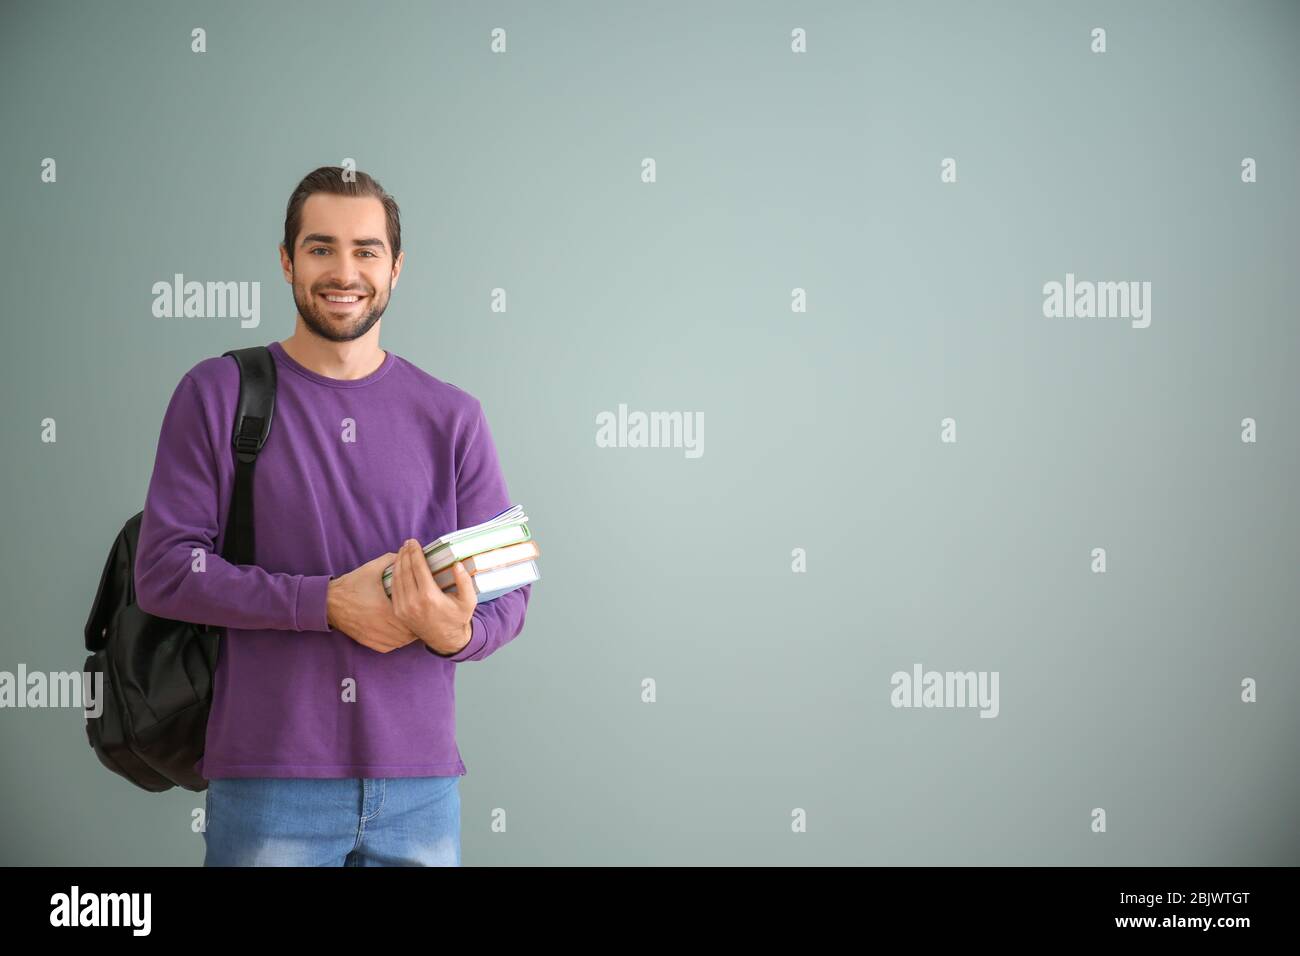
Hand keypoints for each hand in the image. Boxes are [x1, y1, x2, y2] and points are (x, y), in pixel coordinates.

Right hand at [326, 552, 421, 652]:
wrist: (329, 602)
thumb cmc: (352, 584)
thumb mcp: (372, 568)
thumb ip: (391, 560)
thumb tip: (408, 554)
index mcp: (385, 608)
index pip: (412, 615)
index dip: (420, 611)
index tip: (424, 605)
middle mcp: (381, 626)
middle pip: (409, 631)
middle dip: (417, 623)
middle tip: (422, 615)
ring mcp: (374, 636)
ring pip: (401, 642)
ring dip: (408, 634)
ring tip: (413, 623)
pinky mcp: (368, 642)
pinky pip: (390, 647)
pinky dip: (396, 641)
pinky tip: (399, 633)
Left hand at [390, 538, 477, 655]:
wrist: (445, 640)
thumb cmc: (458, 618)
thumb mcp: (469, 601)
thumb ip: (465, 581)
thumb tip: (457, 564)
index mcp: (430, 596)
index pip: (418, 567)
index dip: (415, 552)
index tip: (414, 542)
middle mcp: (413, 602)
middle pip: (405, 570)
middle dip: (405, 554)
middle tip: (407, 543)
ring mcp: (404, 608)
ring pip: (397, 578)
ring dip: (398, 562)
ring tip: (402, 552)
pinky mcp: (399, 612)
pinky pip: (394, 589)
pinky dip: (394, 575)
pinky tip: (398, 567)